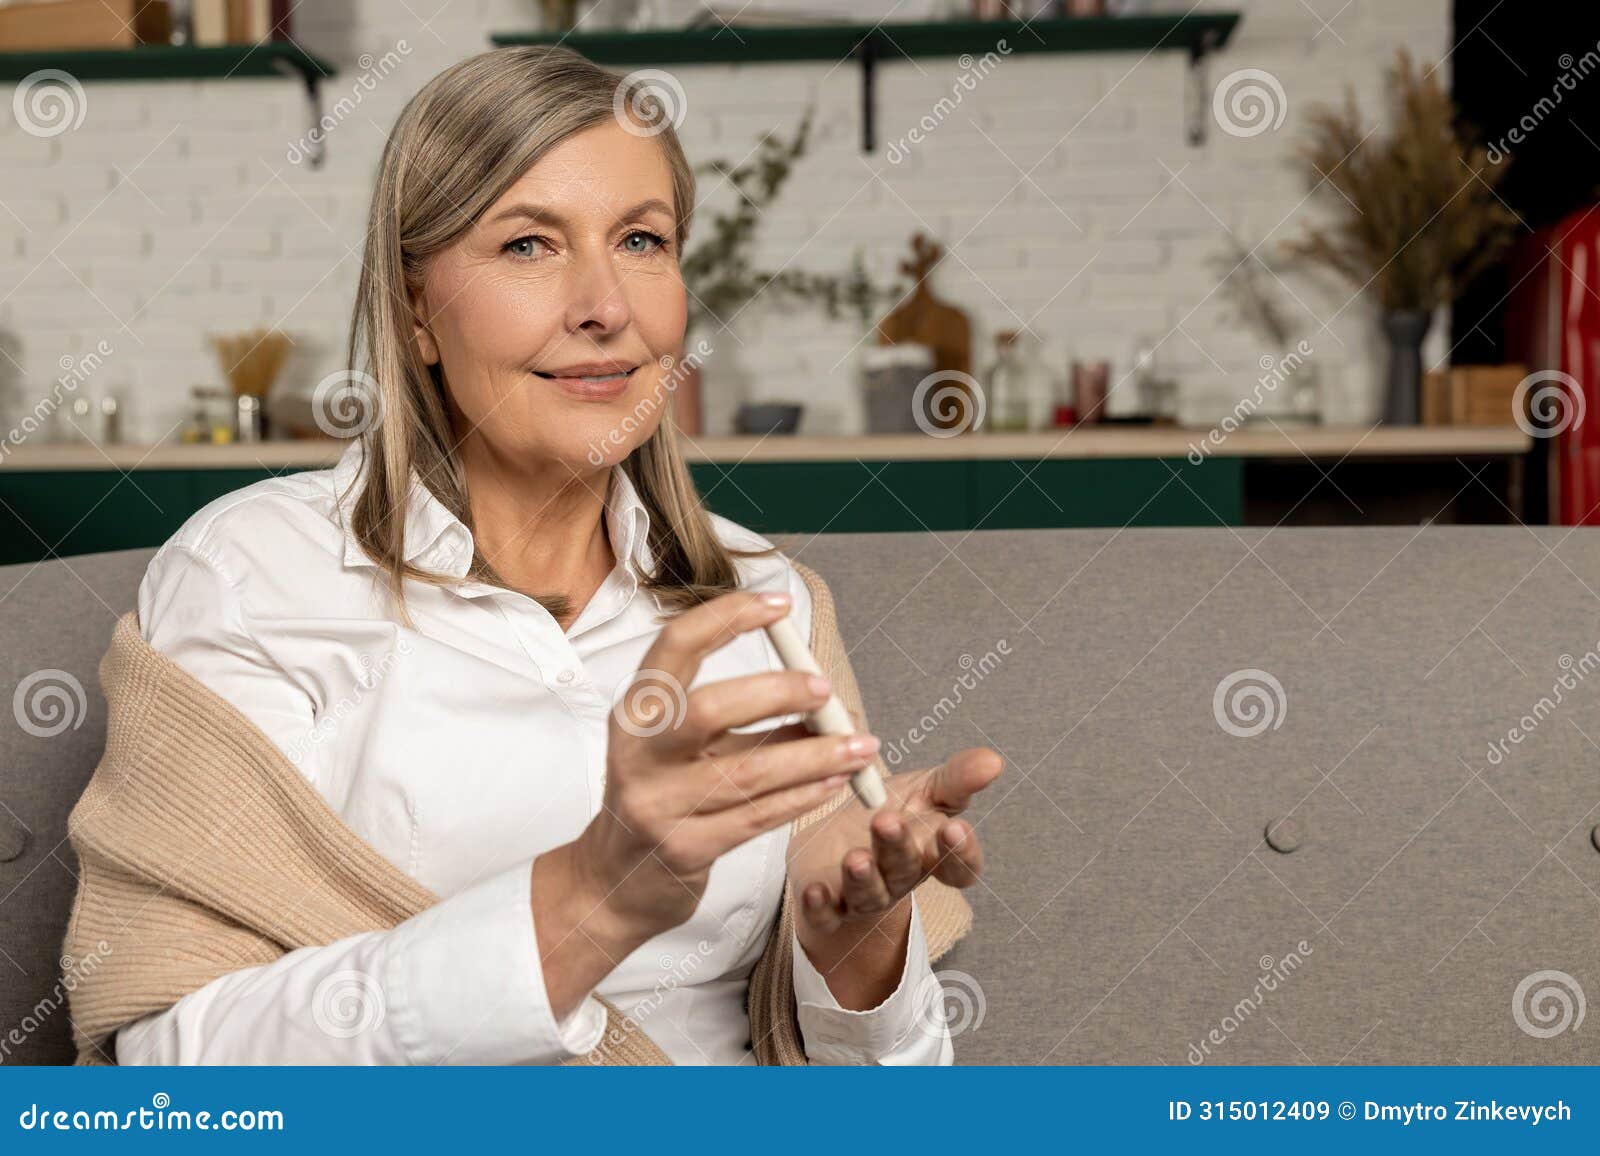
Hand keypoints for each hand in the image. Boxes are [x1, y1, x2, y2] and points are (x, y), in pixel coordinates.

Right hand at [564, 589, 879, 946]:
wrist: (614, 880)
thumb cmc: (662, 796)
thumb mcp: (685, 748)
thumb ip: (743, 721)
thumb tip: (821, 698)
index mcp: (636, 712)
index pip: (677, 646)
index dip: (728, 616)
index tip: (780, 606)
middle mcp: (639, 753)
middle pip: (711, 708)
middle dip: (778, 693)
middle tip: (826, 689)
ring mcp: (658, 805)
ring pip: (749, 772)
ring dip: (815, 755)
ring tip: (861, 745)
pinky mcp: (685, 849)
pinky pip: (757, 817)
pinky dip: (803, 797)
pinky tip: (834, 783)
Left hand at [785, 746, 1002, 936]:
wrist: (839, 839)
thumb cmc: (892, 810)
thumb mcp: (927, 788)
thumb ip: (959, 778)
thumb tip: (994, 761)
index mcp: (932, 853)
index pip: (960, 866)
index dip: (960, 853)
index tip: (954, 827)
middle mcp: (902, 878)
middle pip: (905, 870)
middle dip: (898, 848)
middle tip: (887, 820)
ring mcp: (865, 895)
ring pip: (869, 894)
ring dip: (863, 878)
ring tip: (855, 858)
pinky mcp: (828, 905)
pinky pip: (826, 915)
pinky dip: (821, 907)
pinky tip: (815, 890)